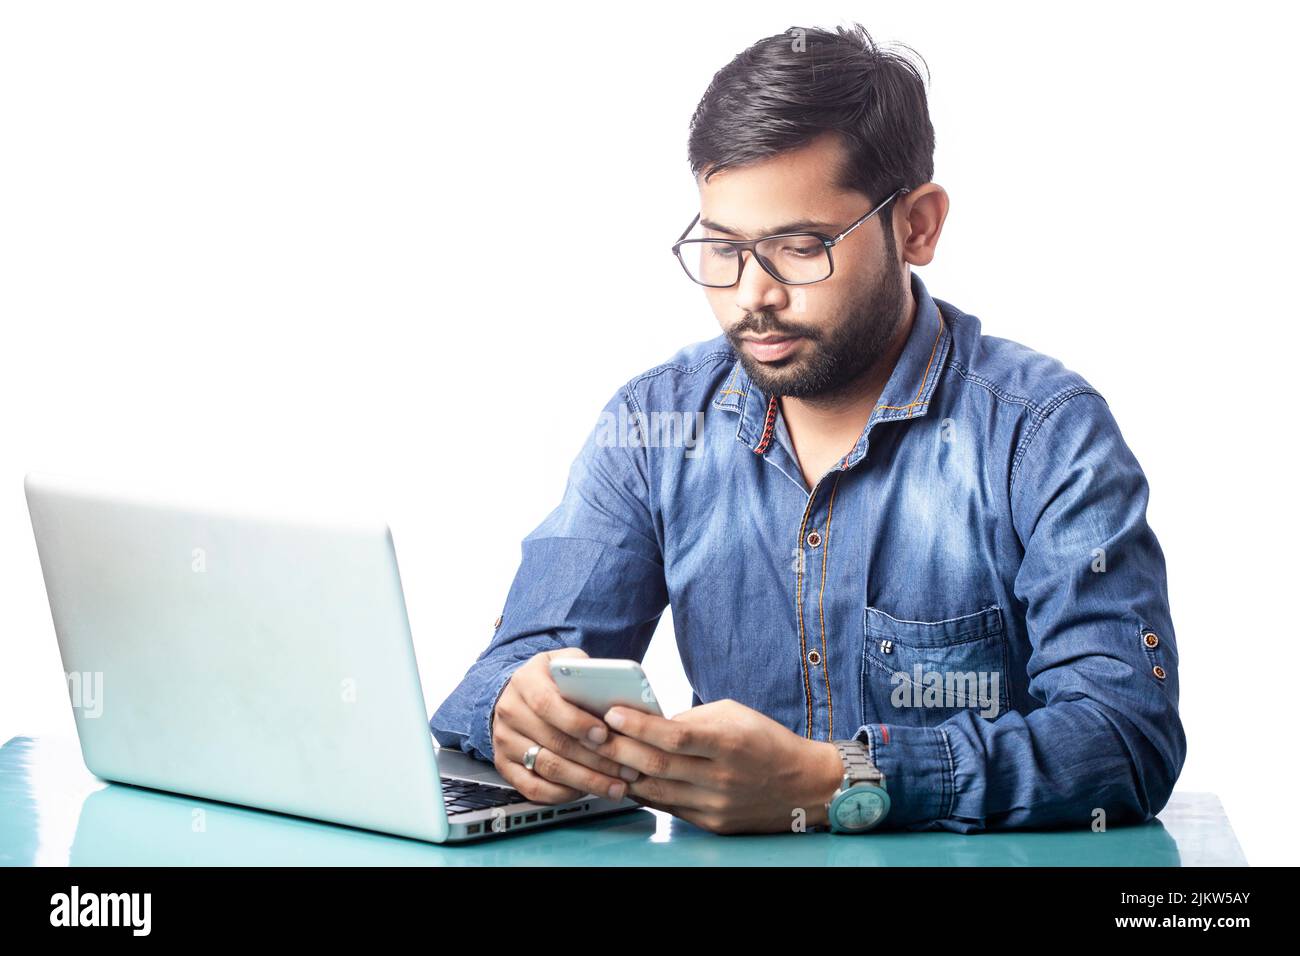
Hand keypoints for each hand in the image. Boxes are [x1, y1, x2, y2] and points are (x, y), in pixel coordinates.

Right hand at [490, 649, 640, 804]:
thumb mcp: (569, 663)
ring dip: (586, 780)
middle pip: (553, 741)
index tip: (604, 734)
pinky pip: (534, 788)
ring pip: (548, 768)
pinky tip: (587, 791)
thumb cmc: (553, 680)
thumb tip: (618, 696)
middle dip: (595, 759)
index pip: (547, 704)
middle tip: (626, 768)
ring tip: (615, 786)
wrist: (520, 693)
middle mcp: (510, 712)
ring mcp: (505, 741)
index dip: (577, 722)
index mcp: (525, 681)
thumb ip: (589, 674)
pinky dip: (563, 794)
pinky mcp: (504, 765)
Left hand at [580, 698, 843, 833]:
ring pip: (655, 791)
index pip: (673, 736)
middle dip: (618, 750)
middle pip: (656, 765)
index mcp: (728, 743)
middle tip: (593, 735)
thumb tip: (648, 721)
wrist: (804, 786)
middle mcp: (720, 777)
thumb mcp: (732, 714)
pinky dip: (645, 791)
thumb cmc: (765, 741)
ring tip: (602, 757)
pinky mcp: (711, 824)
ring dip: (624, 774)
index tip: (612, 713)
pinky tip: (629, 778)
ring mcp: (715, 805)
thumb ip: (691, 718)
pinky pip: (667, 807)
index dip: (638, 726)